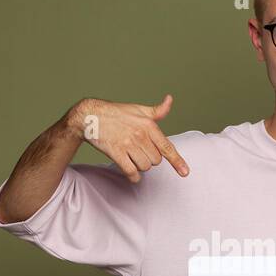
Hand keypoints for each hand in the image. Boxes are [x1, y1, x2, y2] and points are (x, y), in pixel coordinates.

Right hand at [69, 94, 189, 182]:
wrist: (90, 115)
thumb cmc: (116, 113)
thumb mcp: (139, 109)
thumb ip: (157, 110)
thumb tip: (170, 100)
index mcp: (149, 125)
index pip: (167, 147)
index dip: (177, 162)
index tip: (185, 173)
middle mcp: (140, 135)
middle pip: (156, 160)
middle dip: (150, 158)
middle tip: (139, 150)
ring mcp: (128, 145)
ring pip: (144, 167)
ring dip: (140, 165)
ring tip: (131, 155)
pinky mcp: (116, 153)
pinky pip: (131, 172)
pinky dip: (133, 176)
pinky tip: (131, 172)